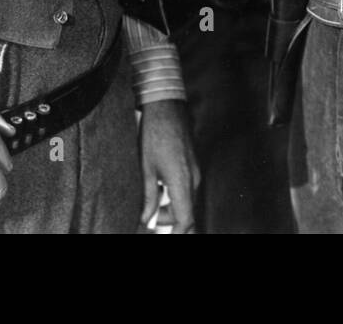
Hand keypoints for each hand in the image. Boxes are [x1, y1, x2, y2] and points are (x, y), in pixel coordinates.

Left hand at [139, 100, 198, 232]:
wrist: (167, 107)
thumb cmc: (154, 135)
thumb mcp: (146, 168)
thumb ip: (149, 197)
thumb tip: (147, 219)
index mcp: (181, 182)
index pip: (186, 218)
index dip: (177, 232)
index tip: (166, 235)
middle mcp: (193, 179)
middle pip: (186, 211)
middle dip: (169, 219)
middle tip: (149, 215)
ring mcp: (196, 171)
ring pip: (187, 200)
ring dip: (172, 206)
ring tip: (152, 197)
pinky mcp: (194, 164)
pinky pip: (188, 188)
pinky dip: (176, 194)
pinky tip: (160, 184)